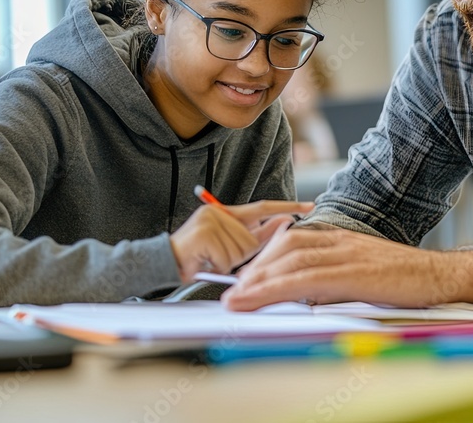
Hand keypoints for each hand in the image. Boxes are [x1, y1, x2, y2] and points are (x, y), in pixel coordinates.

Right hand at [169, 200, 312, 281]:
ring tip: (209, 259)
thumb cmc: (198, 257)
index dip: (287, 206)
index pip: (263, 207)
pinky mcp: (204, 234)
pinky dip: (216, 266)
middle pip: (252, 239)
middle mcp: (219, 212)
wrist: (163, 263)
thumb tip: (283, 225)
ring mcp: (211, 221)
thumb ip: (254, 236)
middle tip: (218, 256)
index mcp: (227, 212)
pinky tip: (202, 262)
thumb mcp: (229, 245)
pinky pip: (226, 258)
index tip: (310, 206)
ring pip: (240, 250)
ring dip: (227, 262)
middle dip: (241, 255)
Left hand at [221, 227, 462, 310]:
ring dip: (258, 279)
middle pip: (285, 245)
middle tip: (237, 291)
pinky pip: (304, 279)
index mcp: (342, 239)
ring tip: (237, 298)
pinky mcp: (353, 273)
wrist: (441, 276)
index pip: (293, 238)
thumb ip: (336, 278)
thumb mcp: (365, 272)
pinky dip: (274, 288)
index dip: (265, 255)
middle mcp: (340, 240)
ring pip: (290, 260)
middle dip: (256, 267)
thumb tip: (307, 294)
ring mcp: (346, 254)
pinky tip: (256, 299)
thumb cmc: (407, 279)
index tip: (247, 275)